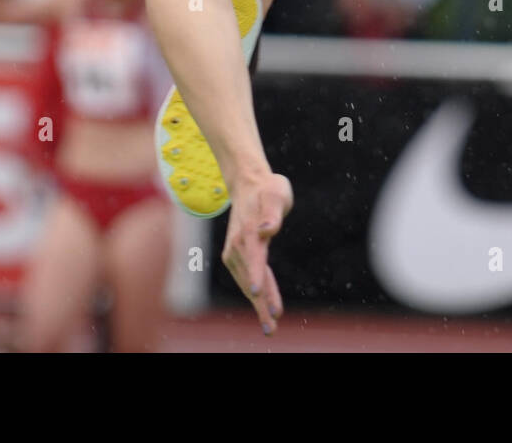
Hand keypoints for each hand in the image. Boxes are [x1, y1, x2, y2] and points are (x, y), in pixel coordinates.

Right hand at [222, 171, 292, 334]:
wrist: (248, 184)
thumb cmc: (267, 188)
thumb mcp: (276, 192)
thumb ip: (273, 212)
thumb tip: (267, 229)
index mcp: (250, 230)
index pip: (254, 256)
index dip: (255, 275)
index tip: (256, 293)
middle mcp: (238, 244)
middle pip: (251, 277)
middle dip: (260, 303)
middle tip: (271, 327)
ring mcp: (235, 251)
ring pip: (248, 282)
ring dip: (259, 304)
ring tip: (270, 326)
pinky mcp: (235, 255)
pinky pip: (247, 277)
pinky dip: (255, 294)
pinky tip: (264, 307)